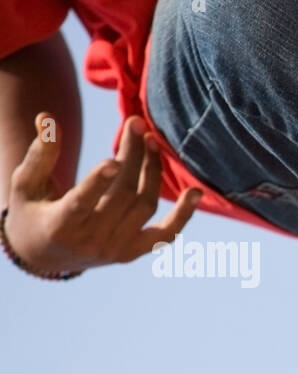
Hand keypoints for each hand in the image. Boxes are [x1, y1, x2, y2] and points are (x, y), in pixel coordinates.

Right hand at [4, 112, 201, 274]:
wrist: (44, 254)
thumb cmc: (33, 210)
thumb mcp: (26, 184)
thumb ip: (39, 154)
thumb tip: (48, 119)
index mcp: (60, 225)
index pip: (82, 203)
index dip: (98, 182)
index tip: (113, 159)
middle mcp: (91, 242)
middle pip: (122, 195)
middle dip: (132, 157)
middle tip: (136, 123)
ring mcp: (116, 250)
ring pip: (144, 206)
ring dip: (152, 171)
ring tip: (151, 141)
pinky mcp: (133, 252)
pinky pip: (165, 235)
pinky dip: (183, 215)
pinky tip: (196, 192)